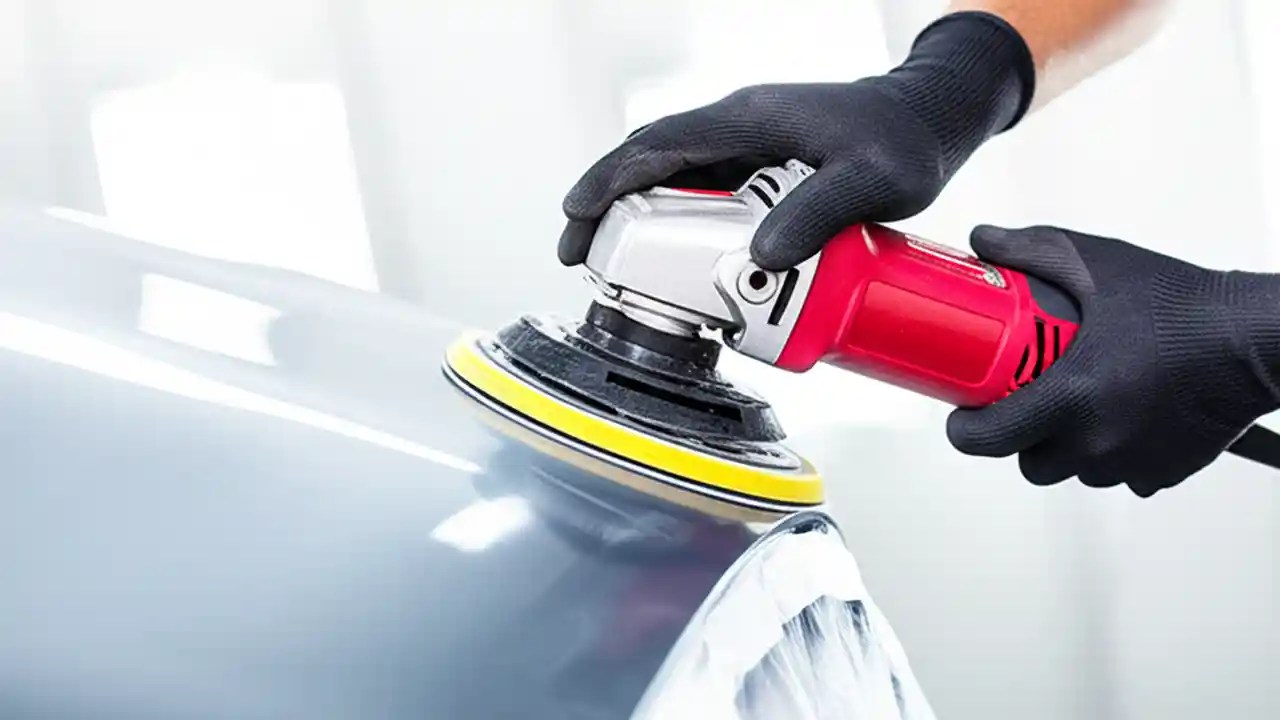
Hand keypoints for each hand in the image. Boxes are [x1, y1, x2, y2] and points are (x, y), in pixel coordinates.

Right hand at [558, 12, 1033, 270]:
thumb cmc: (904, 141)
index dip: (612, 178)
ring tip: (612, 266)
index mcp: (749, 119)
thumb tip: (761, 257)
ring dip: (638, 219)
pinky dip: (677, 225)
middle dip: (607, 205)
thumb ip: (817, 214)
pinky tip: (672, 260)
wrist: (930, 119)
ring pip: (673, 180)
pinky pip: (704, 195)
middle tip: (578, 253)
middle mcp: (738, 128)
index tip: (577, 212)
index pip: (661, 144)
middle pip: (651, 163)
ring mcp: (746, 147)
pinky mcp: (759, 169)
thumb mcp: (871, 179)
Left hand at [947, 225, 1279, 496]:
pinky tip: (1124, 415)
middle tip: (1027, 399)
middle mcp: (1096, 440)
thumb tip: (983, 240)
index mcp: (1069, 396)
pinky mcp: (1165, 471)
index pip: (987, 440)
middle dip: (1021, 435)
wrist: (1258, 338)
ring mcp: (1131, 462)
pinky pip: (1123, 475)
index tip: (963, 415)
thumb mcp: (1095, 264)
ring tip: (1080, 402)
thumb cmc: (1180, 302)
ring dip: (1068, 446)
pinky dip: (1117, 454)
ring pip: (1075, 471)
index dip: (965, 430)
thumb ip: (1029, 251)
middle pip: (1029, 461)